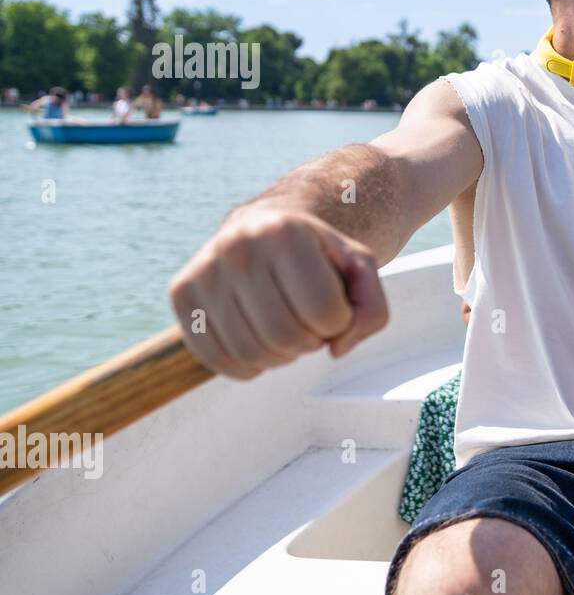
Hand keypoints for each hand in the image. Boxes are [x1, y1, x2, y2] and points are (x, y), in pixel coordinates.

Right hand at [168, 206, 388, 378]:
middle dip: (310, 341)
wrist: (265, 228)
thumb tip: (336, 349)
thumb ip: (371, 307)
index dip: (339, 322)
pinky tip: (259, 342)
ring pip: (251, 353)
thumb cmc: (318, 255)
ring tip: (287, 328)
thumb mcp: (360, 267)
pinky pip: (215, 359)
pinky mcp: (181, 293)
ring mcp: (204, 270)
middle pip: (286, 337)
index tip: (334, 306)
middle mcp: (237, 246)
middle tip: (310, 323)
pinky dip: (246, 367)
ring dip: (281, 356)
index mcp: (285, 232)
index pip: (325, 312)